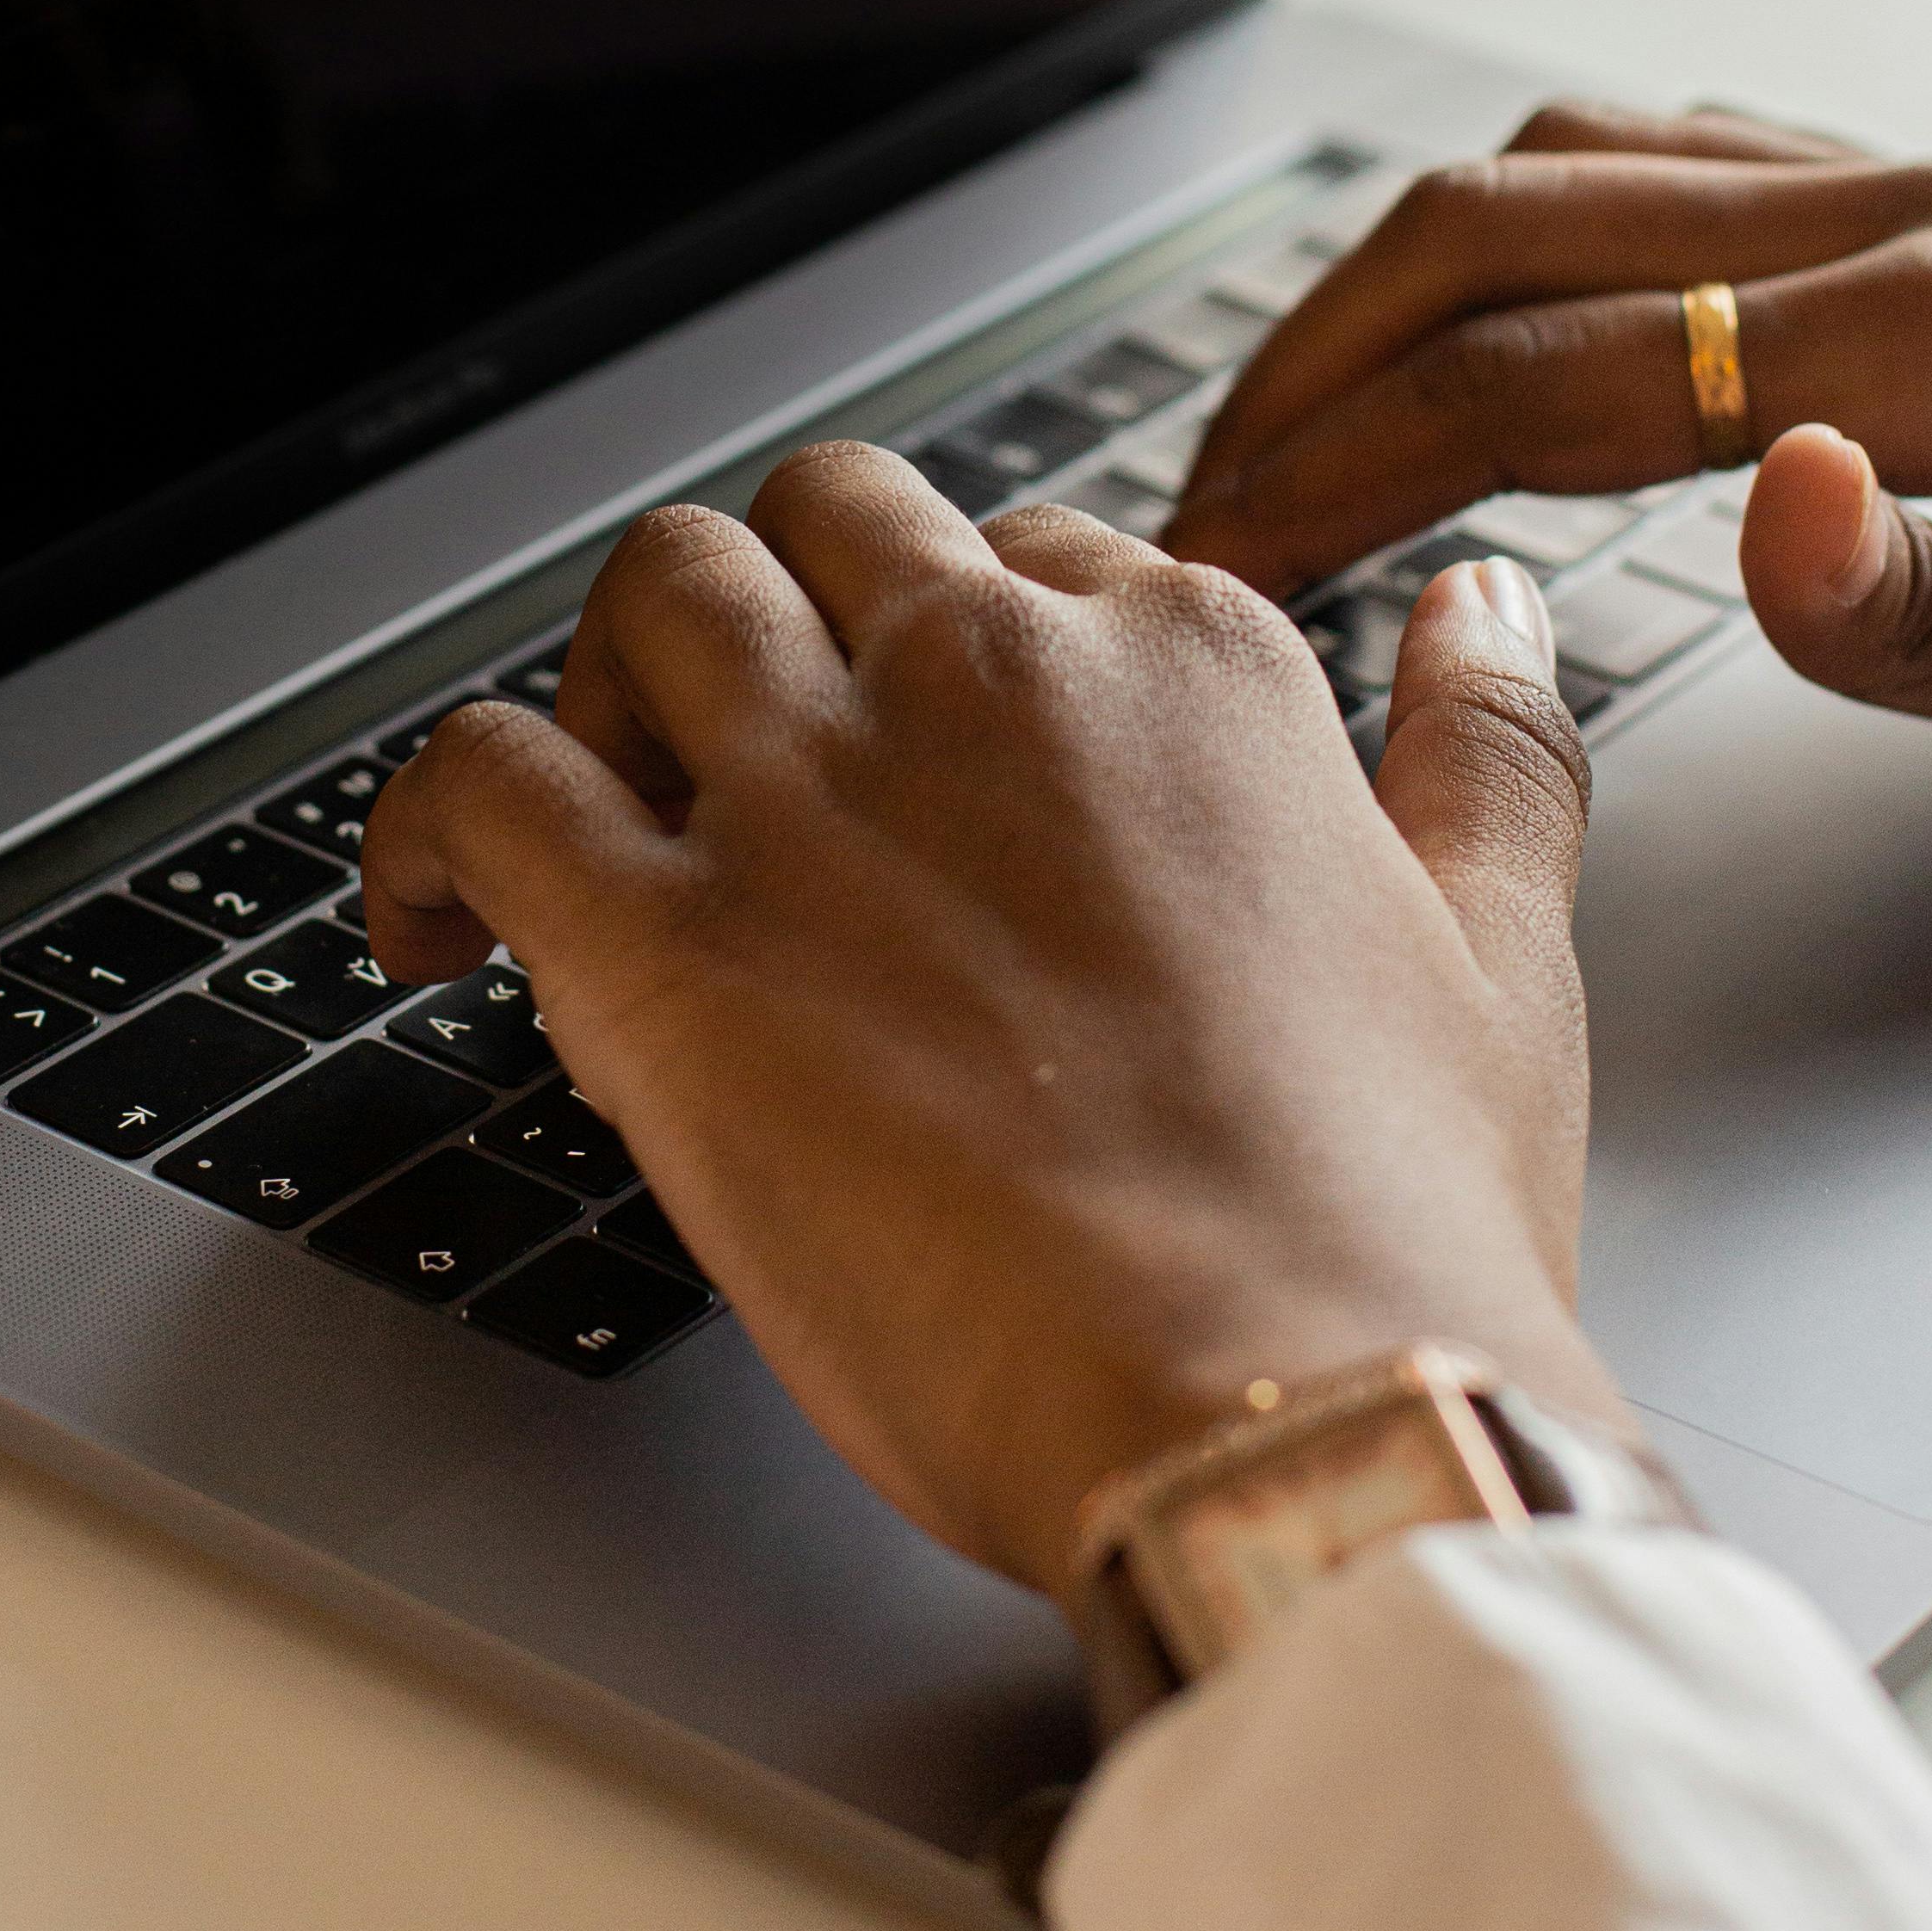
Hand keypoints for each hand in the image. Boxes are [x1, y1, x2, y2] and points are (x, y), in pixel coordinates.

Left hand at [359, 446, 1620, 1600]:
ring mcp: (816, 797)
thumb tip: (1482, 612)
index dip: (958, 658)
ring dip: (610, 677)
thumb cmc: (1388, 1226)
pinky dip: (426, 822)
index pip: (1024, 552)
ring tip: (599, 803)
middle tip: (747, 753)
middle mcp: (989, 680)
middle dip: (771, 608)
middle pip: (818, 522)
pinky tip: (427, 907)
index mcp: (1187, 667)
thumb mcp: (1505, 952)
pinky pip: (482, 780)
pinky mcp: (667, 943)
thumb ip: (1487, 749)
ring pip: (649, 596)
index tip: (936, 777)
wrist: (1287, 1409)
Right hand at [1169, 103, 1931, 812]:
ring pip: (1581, 166)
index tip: (1221, 549)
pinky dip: (1530, 225)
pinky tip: (1507, 296)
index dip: (1352, 465)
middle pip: (1510, 225)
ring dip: (1403, 271)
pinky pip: (1682, 167)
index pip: (1550, 379)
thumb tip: (1754, 508)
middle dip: (1315, 349)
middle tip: (1195, 484)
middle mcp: (1912, 219)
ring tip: (1301, 396)